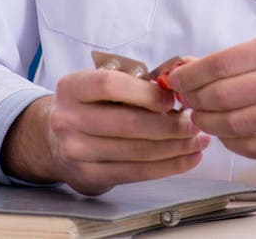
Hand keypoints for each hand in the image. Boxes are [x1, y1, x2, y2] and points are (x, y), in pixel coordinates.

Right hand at [2, 69, 209, 194]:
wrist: (55, 136)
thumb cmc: (94, 101)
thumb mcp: (104, 79)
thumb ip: (136, 80)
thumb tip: (179, 88)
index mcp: (73, 87)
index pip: (109, 85)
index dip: (144, 92)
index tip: (172, 99)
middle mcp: (68, 120)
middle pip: (127, 124)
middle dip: (170, 125)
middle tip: (197, 122)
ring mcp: (76, 151)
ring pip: (135, 152)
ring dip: (175, 147)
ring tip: (199, 140)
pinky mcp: (88, 177)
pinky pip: (134, 173)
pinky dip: (167, 166)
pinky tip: (188, 158)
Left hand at [167, 26, 255, 159]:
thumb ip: (252, 54)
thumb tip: (201, 66)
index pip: (223, 63)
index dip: (192, 75)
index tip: (178, 79)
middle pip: (224, 96)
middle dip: (195, 101)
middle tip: (187, 101)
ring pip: (237, 125)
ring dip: (211, 124)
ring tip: (203, 118)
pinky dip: (235, 145)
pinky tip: (229, 136)